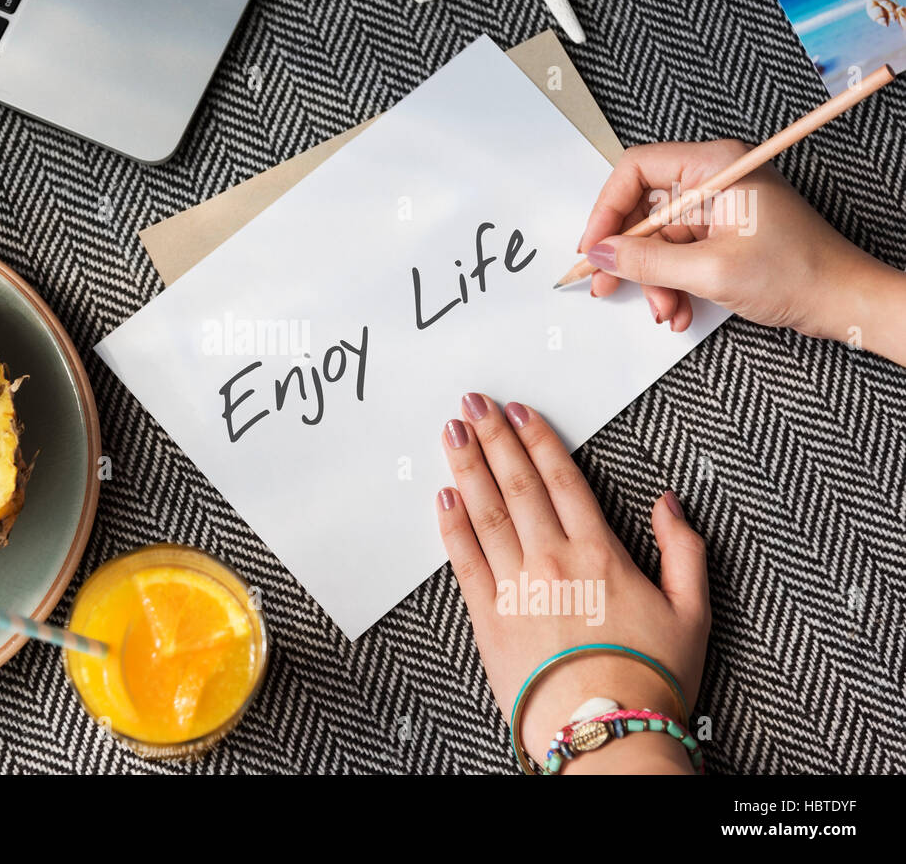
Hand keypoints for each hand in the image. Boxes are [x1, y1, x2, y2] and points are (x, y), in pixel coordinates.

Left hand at [437, 394, 709, 772]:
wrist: (607, 732)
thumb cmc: (650, 679)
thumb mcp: (692, 611)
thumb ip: (684, 550)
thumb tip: (667, 503)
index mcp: (600, 553)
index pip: (562, 479)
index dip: (537, 439)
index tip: (519, 411)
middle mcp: (553, 560)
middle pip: (517, 484)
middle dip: (493, 438)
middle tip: (473, 403)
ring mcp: (516, 586)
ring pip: (485, 512)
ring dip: (466, 467)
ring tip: (452, 432)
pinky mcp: (488, 616)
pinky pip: (464, 559)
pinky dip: (451, 524)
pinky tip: (443, 497)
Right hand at [579, 140, 905, 364]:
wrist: (844, 301)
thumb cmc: (801, 273)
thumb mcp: (710, 270)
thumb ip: (647, 261)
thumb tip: (602, 254)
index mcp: (716, 165)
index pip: (636, 170)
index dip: (606, 210)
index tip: (593, 247)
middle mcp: (714, 178)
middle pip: (642, 208)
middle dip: (630, 255)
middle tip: (606, 283)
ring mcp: (719, 206)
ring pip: (658, 239)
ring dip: (653, 279)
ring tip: (665, 309)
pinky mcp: (722, 232)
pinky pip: (677, 254)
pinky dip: (671, 283)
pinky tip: (679, 307)